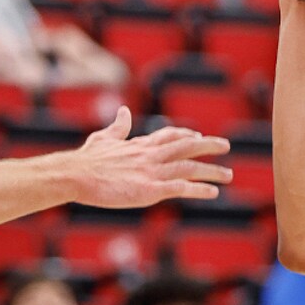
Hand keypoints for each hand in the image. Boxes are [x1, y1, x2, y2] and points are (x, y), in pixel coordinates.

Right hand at [71, 108, 231, 207]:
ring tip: (228, 175)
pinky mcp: (150, 190)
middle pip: (187, 146)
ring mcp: (152, 172)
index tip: (199, 135)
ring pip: (189, 168)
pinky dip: (199, 190)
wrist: (76, 175)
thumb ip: (118, 127)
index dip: (186, 135)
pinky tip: (213, 192)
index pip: (169, 135)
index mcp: (140, 144)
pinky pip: (182, 189)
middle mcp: (150, 155)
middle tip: (226, 146)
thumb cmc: (86, 160)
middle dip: (209, 145)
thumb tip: (123, 112)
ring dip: (211, 171)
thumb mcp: (103, 138)